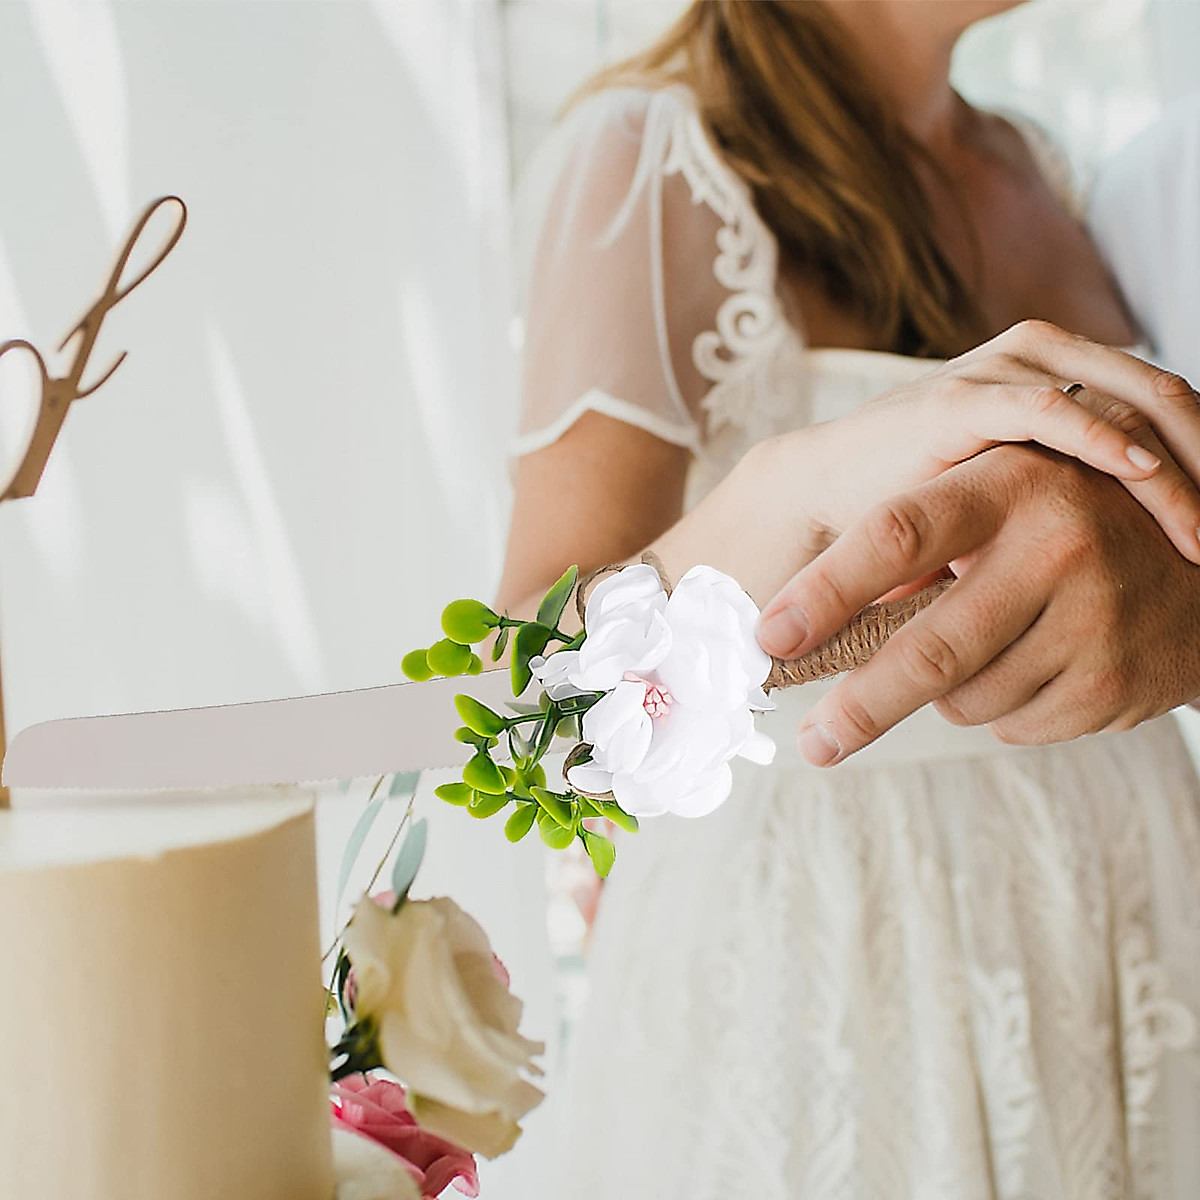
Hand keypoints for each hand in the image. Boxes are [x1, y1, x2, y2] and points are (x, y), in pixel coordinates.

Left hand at [757, 444, 1199, 764]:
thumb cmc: (1060, 531)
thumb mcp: (1000, 506)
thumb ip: (917, 545)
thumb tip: (805, 623)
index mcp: (1008, 484)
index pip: (898, 532)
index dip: (826, 589)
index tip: (770, 635)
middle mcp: (1057, 545)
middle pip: (928, 649)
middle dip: (858, 708)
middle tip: (812, 745)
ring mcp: (1093, 620)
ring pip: (964, 698)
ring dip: (944, 692)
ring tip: (983, 648)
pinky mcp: (1114, 686)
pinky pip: (1010, 726)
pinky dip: (998, 709)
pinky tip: (1036, 666)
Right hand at [784, 320, 1199, 564]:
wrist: (828, 495)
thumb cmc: (919, 501)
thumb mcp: (1015, 495)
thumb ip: (1071, 494)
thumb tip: (1146, 550)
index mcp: (1060, 373)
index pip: (1164, 405)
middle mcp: (1041, 358)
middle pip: (1165, 399)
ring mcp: (1004, 372)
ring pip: (1125, 402)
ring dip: (1177, 468)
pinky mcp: (965, 399)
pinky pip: (1053, 410)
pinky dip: (1104, 442)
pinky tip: (1142, 477)